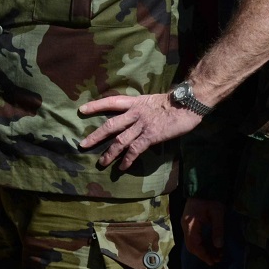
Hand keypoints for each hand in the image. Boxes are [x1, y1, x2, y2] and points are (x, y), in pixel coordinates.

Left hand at [78, 92, 201, 169]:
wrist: (187, 103)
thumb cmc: (172, 102)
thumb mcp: (150, 101)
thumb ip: (139, 109)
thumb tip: (131, 118)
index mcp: (134, 102)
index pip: (110, 102)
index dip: (95, 106)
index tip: (81, 110)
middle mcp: (134, 113)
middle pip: (110, 125)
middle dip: (95, 136)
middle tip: (82, 145)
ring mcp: (142, 125)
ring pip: (120, 140)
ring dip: (109, 153)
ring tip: (101, 162)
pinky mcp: (151, 136)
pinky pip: (135, 149)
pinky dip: (127, 159)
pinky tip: (122, 167)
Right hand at [182, 197, 226, 265]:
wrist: (202, 188)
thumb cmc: (210, 200)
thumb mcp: (217, 214)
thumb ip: (218, 230)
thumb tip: (219, 246)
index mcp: (191, 224)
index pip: (194, 244)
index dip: (203, 254)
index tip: (213, 261)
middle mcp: (185, 226)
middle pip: (191, 245)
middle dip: (203, 254)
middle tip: (216, 260)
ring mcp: (185, 224)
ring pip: (191, 242)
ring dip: (202, 250)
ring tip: (216, 254)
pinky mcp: (188, 223)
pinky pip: (192, 237)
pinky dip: (201, 244)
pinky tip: (211, 246)